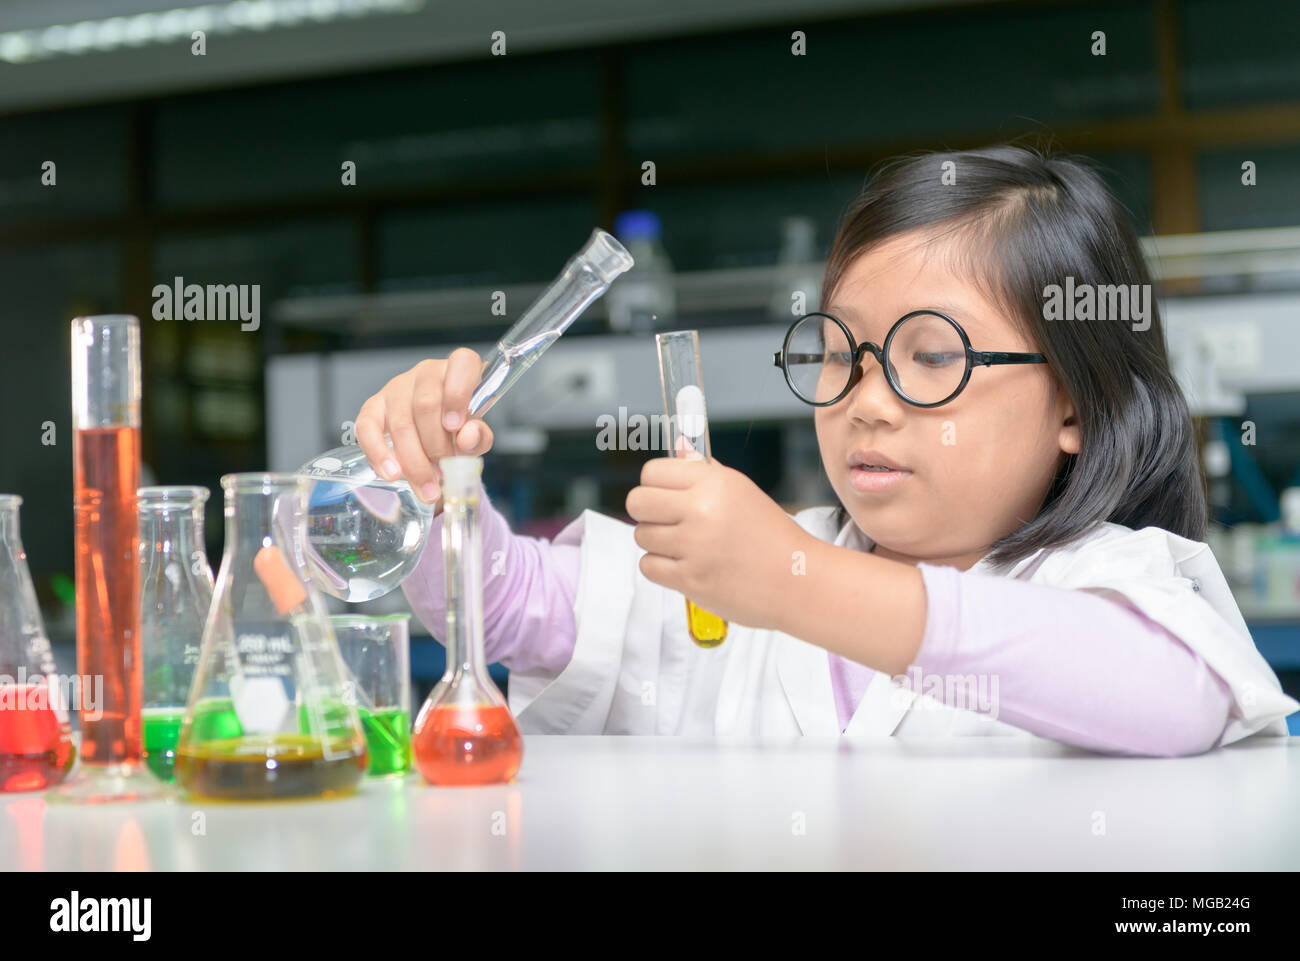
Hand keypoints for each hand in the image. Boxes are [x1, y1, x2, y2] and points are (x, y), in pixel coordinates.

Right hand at [354, 348, 494, 503]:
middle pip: (426, 404)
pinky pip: (367, 427)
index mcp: (458, 370)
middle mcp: (426, 373)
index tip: (456, 427)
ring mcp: (397, 387)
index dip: (458, 394)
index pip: (461, 363)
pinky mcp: (373, 406)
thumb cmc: (459, 428)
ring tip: (427, 487)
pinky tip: (392, 474)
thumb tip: (467, 437)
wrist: (434, 434)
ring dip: (414, 461)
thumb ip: (479, 437)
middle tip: (444, 472)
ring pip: (400, 422)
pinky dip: (379, 454)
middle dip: (436, 446)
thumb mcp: (477, 434)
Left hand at [624, 449, 814, 630]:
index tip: (666, 495)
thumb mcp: (740, 491)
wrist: (796, 579)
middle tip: (666, 520)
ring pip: (641, 535)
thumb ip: (702, 470)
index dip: (654, 484)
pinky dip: (661, 568)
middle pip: (637, 501)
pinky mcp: (690, 580)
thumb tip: (678, 445)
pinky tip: (684, 565)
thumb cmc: (770, 535)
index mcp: (714, 483)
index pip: (653, 471)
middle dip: (646, 511)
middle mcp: (702, 510)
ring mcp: (694, 547)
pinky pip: (648, 566)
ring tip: (684, 546)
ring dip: (656, 542)